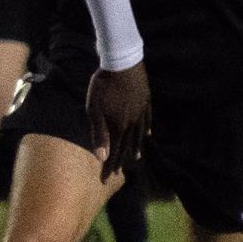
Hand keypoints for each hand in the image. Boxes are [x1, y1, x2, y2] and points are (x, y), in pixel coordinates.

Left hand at [85, 60, 150, 180]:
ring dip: (136, 147)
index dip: (110, 165)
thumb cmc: (103, 86)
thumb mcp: (94, 110)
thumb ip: (98, 133)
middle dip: (121, 159)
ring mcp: (141, 111)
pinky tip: (147, 134)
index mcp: (119, 126)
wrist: (122, 63)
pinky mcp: (146, 101)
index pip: (114, 151)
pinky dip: (146, 129)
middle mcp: (133, 123)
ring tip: (136, 158)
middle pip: (127, 145)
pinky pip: (147, 119)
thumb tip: (101, 156)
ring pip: (139, 135)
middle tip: (118, 172)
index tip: (106, 178)